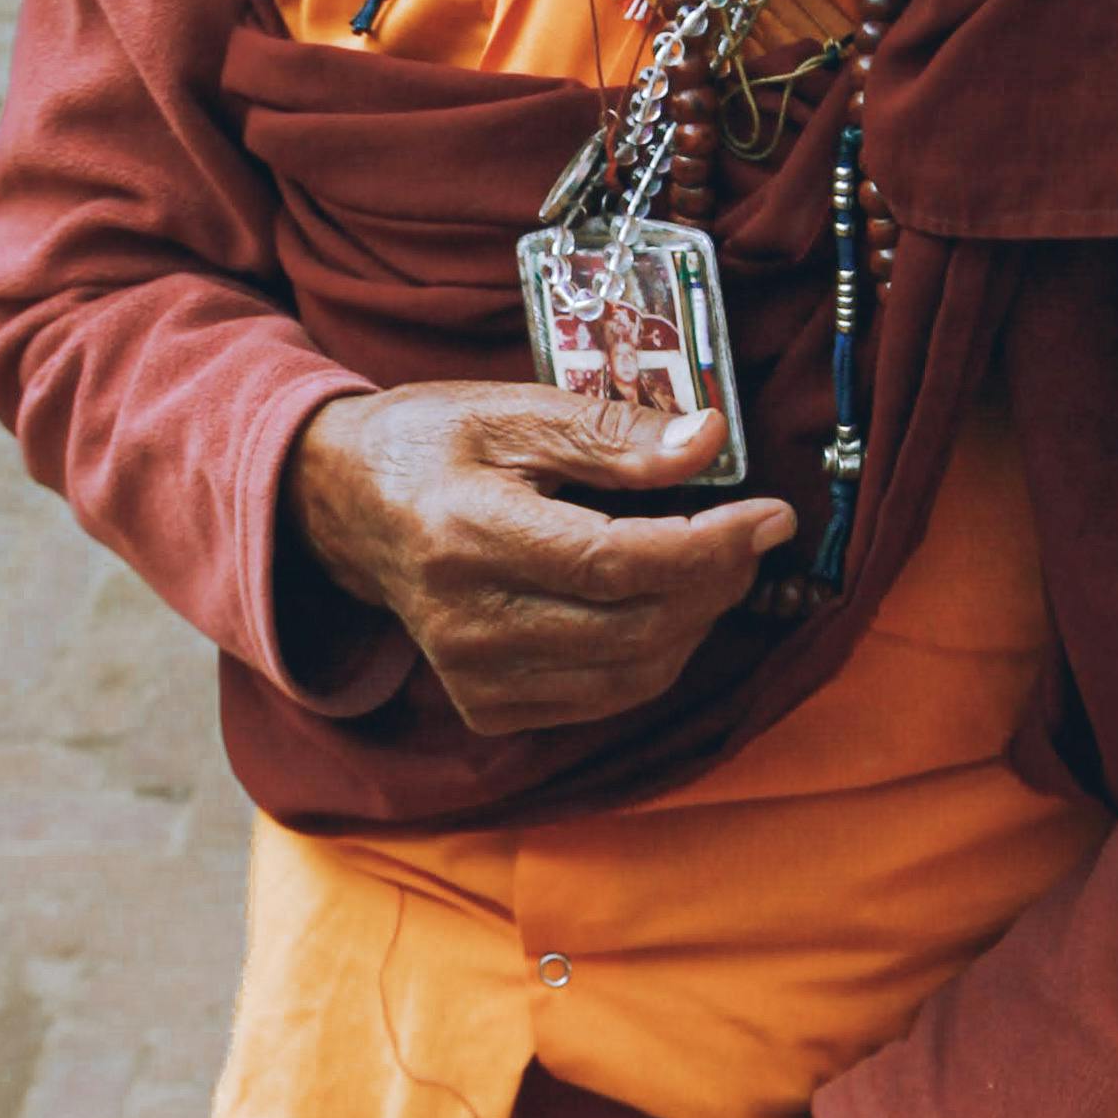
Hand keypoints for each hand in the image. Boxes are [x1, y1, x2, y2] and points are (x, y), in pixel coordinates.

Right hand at [293, 383, 791, 734]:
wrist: (345, 507)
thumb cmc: (431, 446)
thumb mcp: (512, 410)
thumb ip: (612, 433)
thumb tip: (710, 443)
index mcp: (466, 536)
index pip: (616, 563)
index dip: (710, 545)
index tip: (772, 514)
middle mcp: (467, 622)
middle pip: (636, 626)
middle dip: (718, 581)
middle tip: (748, 533)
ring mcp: (474, 678)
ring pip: (634, 674)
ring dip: (696, 621)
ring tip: (711, 564)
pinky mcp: (486, 708)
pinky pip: (605, 698)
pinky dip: (653, 654)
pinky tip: (660, 603)